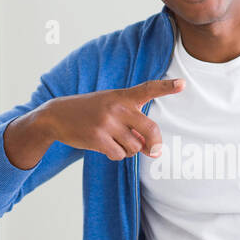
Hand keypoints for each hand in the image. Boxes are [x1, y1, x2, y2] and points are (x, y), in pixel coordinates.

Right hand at [3, 78, 184, 168]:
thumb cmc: (90, 112)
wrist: (56, 116)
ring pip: (134, 147)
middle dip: (155, 144)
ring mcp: (107, 122)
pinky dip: (116, 155)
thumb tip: (151, 150)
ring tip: (116, 141)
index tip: (183, 84)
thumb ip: (133, 124)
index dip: (167, 87)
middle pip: (150, 129)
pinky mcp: (97, 138)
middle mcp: (117, 107)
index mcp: (122, 96)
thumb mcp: (111, 108)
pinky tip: (105, 147)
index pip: (148, 89)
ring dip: (129, 150)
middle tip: (155, 152)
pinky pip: (119, 155)